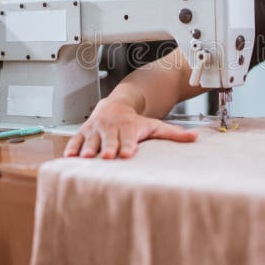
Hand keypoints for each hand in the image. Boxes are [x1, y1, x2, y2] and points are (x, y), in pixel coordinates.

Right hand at [63, 99, 196, 158]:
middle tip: (106, 156)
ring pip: (91, 139)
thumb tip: (195, 137)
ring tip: (85, 158)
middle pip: (109, 138)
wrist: (115, 106)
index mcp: (128, 126)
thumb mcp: (155, 125)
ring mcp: (96, 129)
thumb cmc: (135, 121)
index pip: (129, 137)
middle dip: (108, 146)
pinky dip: (72, 147)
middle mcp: (111, 127)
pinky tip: (69, 157)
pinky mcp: (83, 132)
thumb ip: (173, 134)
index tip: (128, 153)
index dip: (128, 145)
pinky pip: (76, 140)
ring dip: (88, 148)